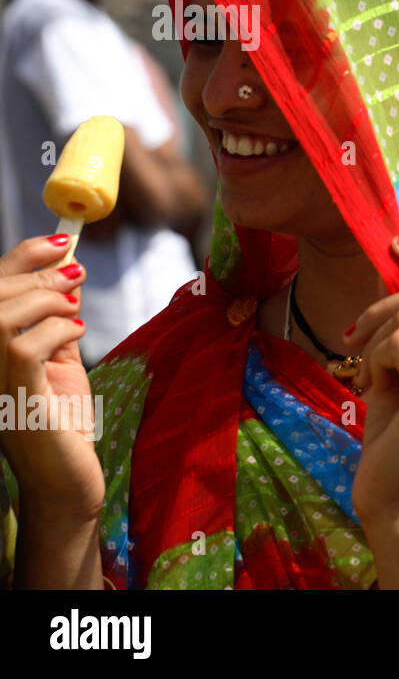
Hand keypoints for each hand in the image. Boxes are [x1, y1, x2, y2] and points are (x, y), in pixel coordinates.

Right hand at [0, 235, 101, 518]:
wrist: (67, 477)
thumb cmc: (60, 421)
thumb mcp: (56, 359)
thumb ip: (53, 319)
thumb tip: (68, 272)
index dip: (20, 257)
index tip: (59, 238)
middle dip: (36, 272)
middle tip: (75, 270)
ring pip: (1, 317)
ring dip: (45, 299)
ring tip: (73, 309)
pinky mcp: (15, 399)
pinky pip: (24, 348)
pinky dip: (54, 330)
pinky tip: (74, 334)